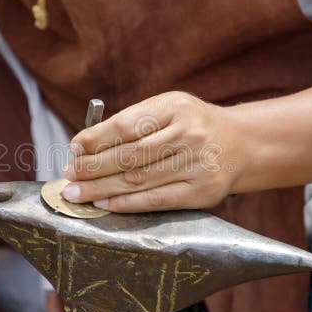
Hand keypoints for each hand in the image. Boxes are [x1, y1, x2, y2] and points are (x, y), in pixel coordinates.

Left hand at [62, 92, 245, 211]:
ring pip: (138, 180)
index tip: (74, 149)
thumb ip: (133, 121)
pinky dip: (126, 203)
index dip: (96, 139)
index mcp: (175, 108)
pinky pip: (156, 200)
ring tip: (78, 193)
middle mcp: (188, 134)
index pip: (127, 125)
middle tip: (68, 176)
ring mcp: (197, 164)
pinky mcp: (202, 191)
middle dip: (92, 168)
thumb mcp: (169, 109)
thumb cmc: (193, 125)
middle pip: (129, 155)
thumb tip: (85, 145)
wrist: (242, 144)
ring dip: (102, 189)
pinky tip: (105, 203)